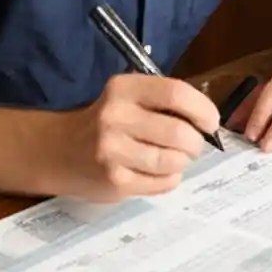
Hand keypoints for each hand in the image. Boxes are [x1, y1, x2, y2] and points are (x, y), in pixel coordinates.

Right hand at [51, 74, 219, 203]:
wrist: (60, 151)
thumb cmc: (106, 121)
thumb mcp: (128, 98)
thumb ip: (164, 102)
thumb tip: (209, 120)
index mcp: (123, 88)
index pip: (175, 93)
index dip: (202, 109)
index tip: (211, 122)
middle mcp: (115, 116)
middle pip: (179, 132)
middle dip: (196, 142)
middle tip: (192, 145)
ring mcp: (112, 151)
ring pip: (173, 161)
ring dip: (182, 161)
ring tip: (172, 157)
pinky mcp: (114, 181)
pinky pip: (163, 182)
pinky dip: (170, 178)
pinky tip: (157, 171)